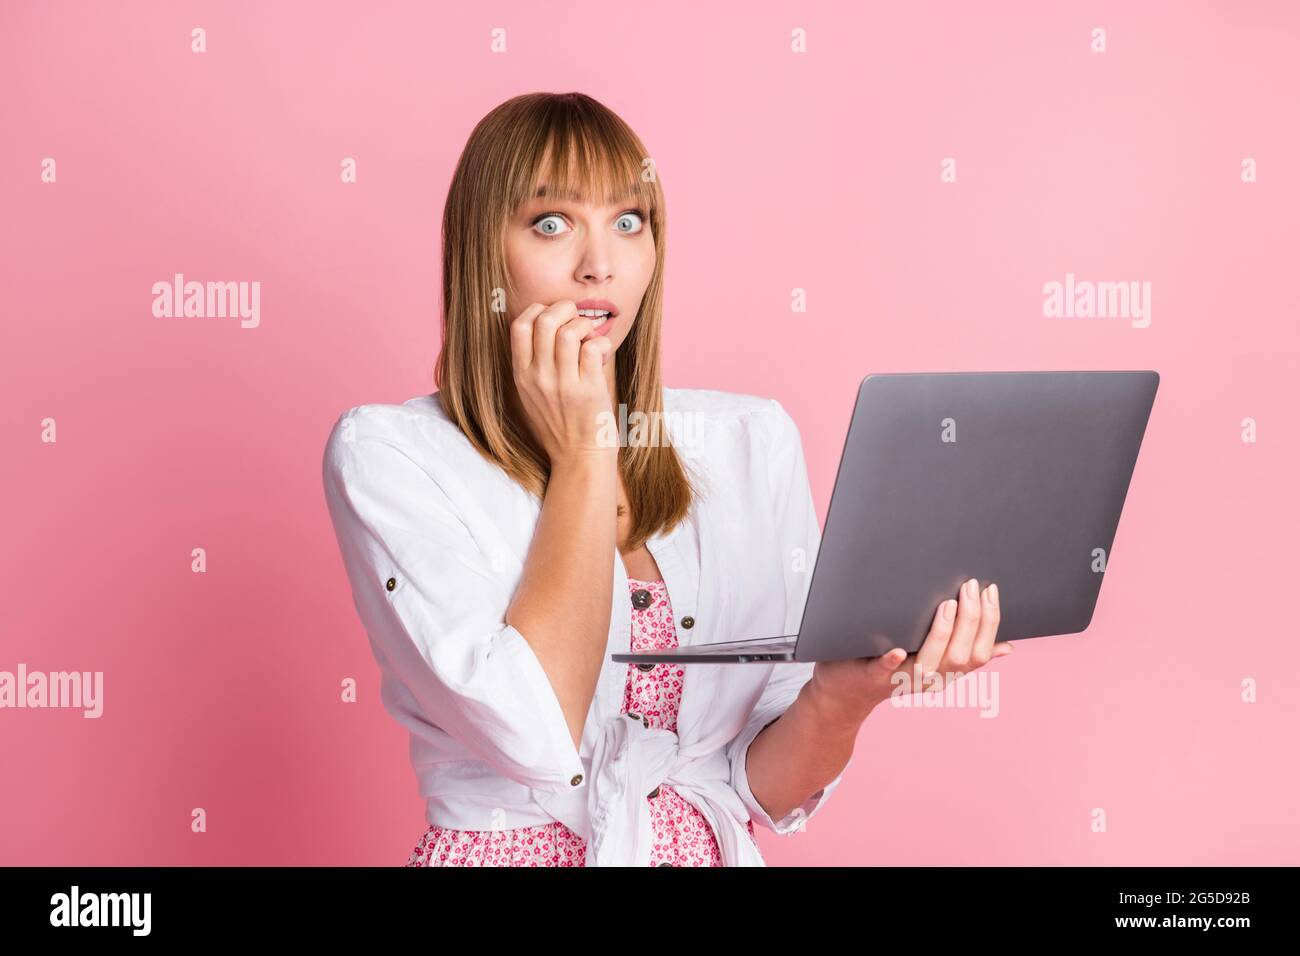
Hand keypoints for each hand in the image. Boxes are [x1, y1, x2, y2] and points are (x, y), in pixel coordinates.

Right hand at [509, 300, 615, 464]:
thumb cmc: (560, 424)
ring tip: (590, 338)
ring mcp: (563, 384)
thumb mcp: (532, 395)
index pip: (519, 325)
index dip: (538, 310)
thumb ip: (533, 364)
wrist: (579, 458)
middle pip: (545, 320)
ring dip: (585, 326)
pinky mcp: (588, 390)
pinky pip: (594, 348)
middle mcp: (539, 378)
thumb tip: (547, 325)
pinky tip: (602, 355)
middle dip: (565, 309)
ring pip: (570, 331)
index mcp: (522, 375)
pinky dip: (601, 343)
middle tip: (577, 320)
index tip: (553, 317)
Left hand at [808, 578, 1012, 724]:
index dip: (990, 622)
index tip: (991, 591)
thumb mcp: (934, 661)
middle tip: (970, 587)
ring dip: (942, 635)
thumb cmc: (892, 668)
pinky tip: (897, 649)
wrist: (846, 693)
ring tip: (947, 605)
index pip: (980, 651)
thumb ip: (965, 651)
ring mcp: (901, 680)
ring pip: (929, 664)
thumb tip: (1006, 646)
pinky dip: (891, 661)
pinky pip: (883, 671)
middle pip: (961, 656)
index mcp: (948, 673)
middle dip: (970, 620)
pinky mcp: (871, 677)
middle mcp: (929, 680)